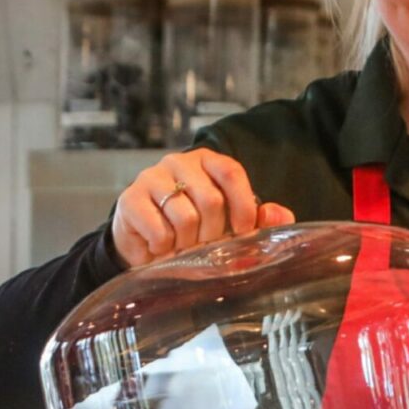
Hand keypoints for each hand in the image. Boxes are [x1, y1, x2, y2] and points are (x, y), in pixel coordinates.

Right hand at [111, 149, 295, 266]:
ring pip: (185, 218)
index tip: (243, 231)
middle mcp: (178, 162)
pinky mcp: (129, 200)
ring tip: (183, 247)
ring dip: (189, 243)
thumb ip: (260, 218)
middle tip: (206, 246)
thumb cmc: (196, 226)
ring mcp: (151, 178)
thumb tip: (279, 215)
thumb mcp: (231, 220)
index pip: (231, 173)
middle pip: (211, 200)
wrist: (145, 238)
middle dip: (214, 233)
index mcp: (207, 161)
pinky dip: (166, 248)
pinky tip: (162, 247)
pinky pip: (160, 231)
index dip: (242, 206)